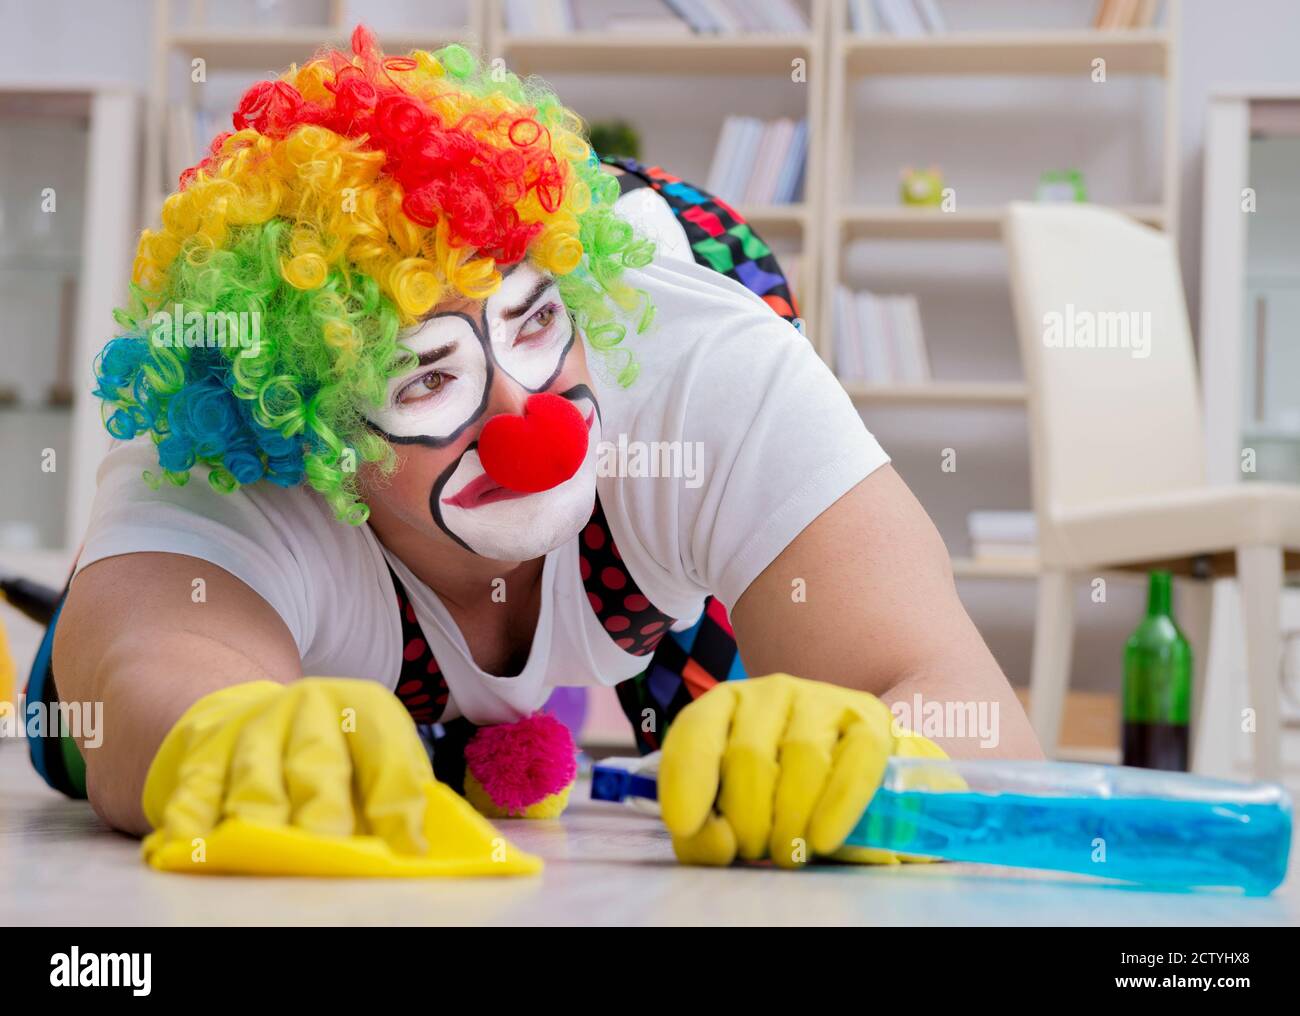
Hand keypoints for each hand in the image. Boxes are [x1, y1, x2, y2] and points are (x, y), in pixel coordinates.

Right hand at [141, 678, 539, 876]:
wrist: (251, 713)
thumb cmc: (333, 753)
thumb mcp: (374, 754)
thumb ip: (398, 796)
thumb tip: (424, 854)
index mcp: (364, 709)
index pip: (388, 750)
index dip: (399, 799)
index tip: (407, 846)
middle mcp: (308, 712)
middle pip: (317, 764)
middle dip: (325, 807)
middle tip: (330, 845)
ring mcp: (251, 732)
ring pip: (254, 780)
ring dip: (261, 818)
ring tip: (266, 849)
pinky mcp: (201, 756)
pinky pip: (194, 793)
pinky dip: (192, 821)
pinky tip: (192, 845)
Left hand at [659, 673, 946, 867]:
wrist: (859, 775)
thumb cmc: (780, 798)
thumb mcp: (733, 813)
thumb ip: (708, 834)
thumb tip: (719, 845)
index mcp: (723, 706)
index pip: (694, 731)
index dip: (686, 778)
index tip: (684, 824)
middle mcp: (769, 692)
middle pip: (749, 756)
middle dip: (747, 821)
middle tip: (757, 852)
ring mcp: (823, 700)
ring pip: (801, 757)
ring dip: (791, 822)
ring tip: (790, 853)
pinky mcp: (871, 721)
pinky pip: (855, 763)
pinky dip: (837, 808)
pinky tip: (823, 840)